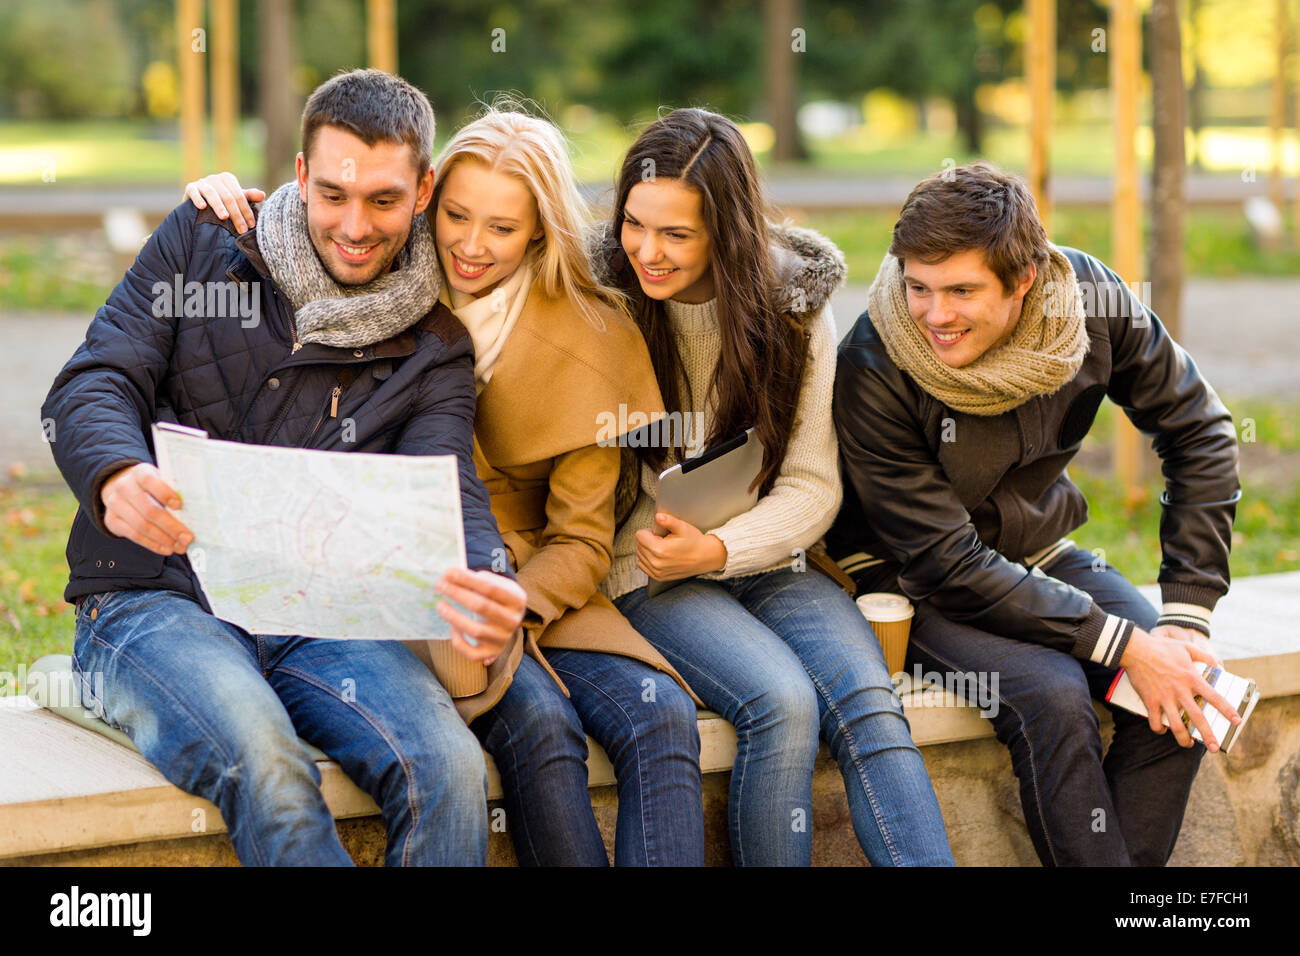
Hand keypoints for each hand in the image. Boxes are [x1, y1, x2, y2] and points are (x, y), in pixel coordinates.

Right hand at [100, 463, 193, 555]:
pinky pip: (134, 536)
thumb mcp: (160, 479)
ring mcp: (115, 504)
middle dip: (171, 526)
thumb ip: (174, 489)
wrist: (121, 487)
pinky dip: (153, 544)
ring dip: (163, 539)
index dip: (165, 493)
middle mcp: (124, 487)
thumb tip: (197, 509)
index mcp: (139, 472)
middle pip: (149, 509)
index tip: (180, 506)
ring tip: (180, 546)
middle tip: (187, 537)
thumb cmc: (150, 485)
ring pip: (141, 525)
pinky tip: (167, 548)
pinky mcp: (112, 520)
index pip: (149, 480)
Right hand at [183, 172, 265, 233]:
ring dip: (218, 206)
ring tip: (224, 218)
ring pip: (212, 194)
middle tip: (241, 229)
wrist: (198, 202)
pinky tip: (202, 207)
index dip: (246, 211)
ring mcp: (202, 182)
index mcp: (228, 179)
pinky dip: (198, 199)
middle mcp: (215, 178)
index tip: (251, 225)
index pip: (239, 196)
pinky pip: (194, 192)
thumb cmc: (221, 201)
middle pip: (228, 197)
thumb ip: (249, 196)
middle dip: (236, 214)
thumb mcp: (236, 198)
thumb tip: (263, 195)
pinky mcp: (190, 187)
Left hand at [434, 568, 525, 665]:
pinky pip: (472, 653)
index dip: (467, 580)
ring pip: (475, 631)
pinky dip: (459, 641)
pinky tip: (452, 627)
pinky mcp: (492, 653)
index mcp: (517, 600)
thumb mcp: (497, 583)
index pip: (490, 588)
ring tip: (440, 605)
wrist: (508, 618)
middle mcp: (513, 621)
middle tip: (439, 585)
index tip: (448, 572)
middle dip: (457, 594)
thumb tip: (453, 576)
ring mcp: (503, 639)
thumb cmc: (497, 596)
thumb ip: (480, 579)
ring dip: (453, 617)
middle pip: (481, 607)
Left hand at [634, 512, 727, 581]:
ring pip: (639, 555)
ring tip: (663, 548)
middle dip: (648, 540)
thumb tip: (658, 516)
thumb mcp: (683, 528)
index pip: (639, 535)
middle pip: (639, 545)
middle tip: (663, 540)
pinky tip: (660, 556)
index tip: (660, 533)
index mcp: (660, 550)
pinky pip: (643, 565)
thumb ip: (669, 521)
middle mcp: (656, 563)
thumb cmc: (694, 542)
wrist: (705, 557)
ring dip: (647, 550)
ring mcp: (656, 572)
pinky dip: (648, 559)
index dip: (649, 531)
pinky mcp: (658, 577)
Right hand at [1119, 627, 1240, 751]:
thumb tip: (1219, 665)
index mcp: (1192, 678)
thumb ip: (1205, 656)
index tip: (1237, 721)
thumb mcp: (1187, 647)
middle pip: (1198, 718)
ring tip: (1187, 744)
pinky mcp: (1150, 701)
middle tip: (1214, 747)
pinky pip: (1155, 721)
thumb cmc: (1161, 648)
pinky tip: (1163, 730)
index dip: (1227, 711)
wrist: (1135, 650)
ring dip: (1183, 739)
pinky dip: (1160, 729)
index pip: (1214, 698)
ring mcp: (1164, 698)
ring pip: (1176, 725)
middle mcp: (1180, 691)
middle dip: (1208, 736)